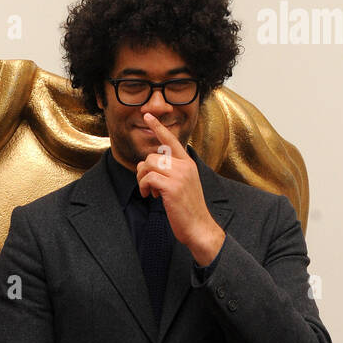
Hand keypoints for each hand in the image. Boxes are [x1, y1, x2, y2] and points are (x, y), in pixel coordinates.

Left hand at [136, 113, 225, 265]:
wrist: (199, 227)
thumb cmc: (188, 209)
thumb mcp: (183, 185)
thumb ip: (172, 172)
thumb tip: (151, 166)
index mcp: (188, 163)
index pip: (171, 140)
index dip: (158, 127)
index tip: (147, 115)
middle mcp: (185, 165)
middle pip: (152, 156)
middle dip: (144, 171)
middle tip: (148, 187)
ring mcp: (179, 175)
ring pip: (149, 165)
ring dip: (143, 180)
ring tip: (150, 192)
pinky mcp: (172, 187)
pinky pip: (149, 178)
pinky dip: (145, 187)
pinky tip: (152, 197)